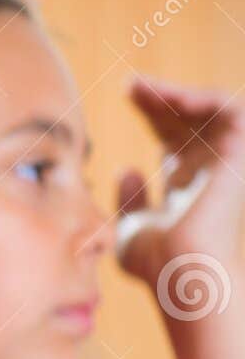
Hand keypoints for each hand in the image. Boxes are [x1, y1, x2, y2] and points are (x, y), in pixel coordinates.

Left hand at [115, 76, 244, 289]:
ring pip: (208, 111)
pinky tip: (168, 95)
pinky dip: (201, 98)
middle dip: (159, 100)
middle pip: (188, 121)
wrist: (181, 273)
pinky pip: (230, 109)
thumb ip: (129, 200)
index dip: (152, 116)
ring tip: (142, 87)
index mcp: (189, 186)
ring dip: (176, 93)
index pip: (174, 139)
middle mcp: (211, 171)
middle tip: (130, 85)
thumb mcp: (132, 229)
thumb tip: (127, 169)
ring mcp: (227, 162)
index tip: (125, 97)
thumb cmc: (157, 264)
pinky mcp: (239, 154)